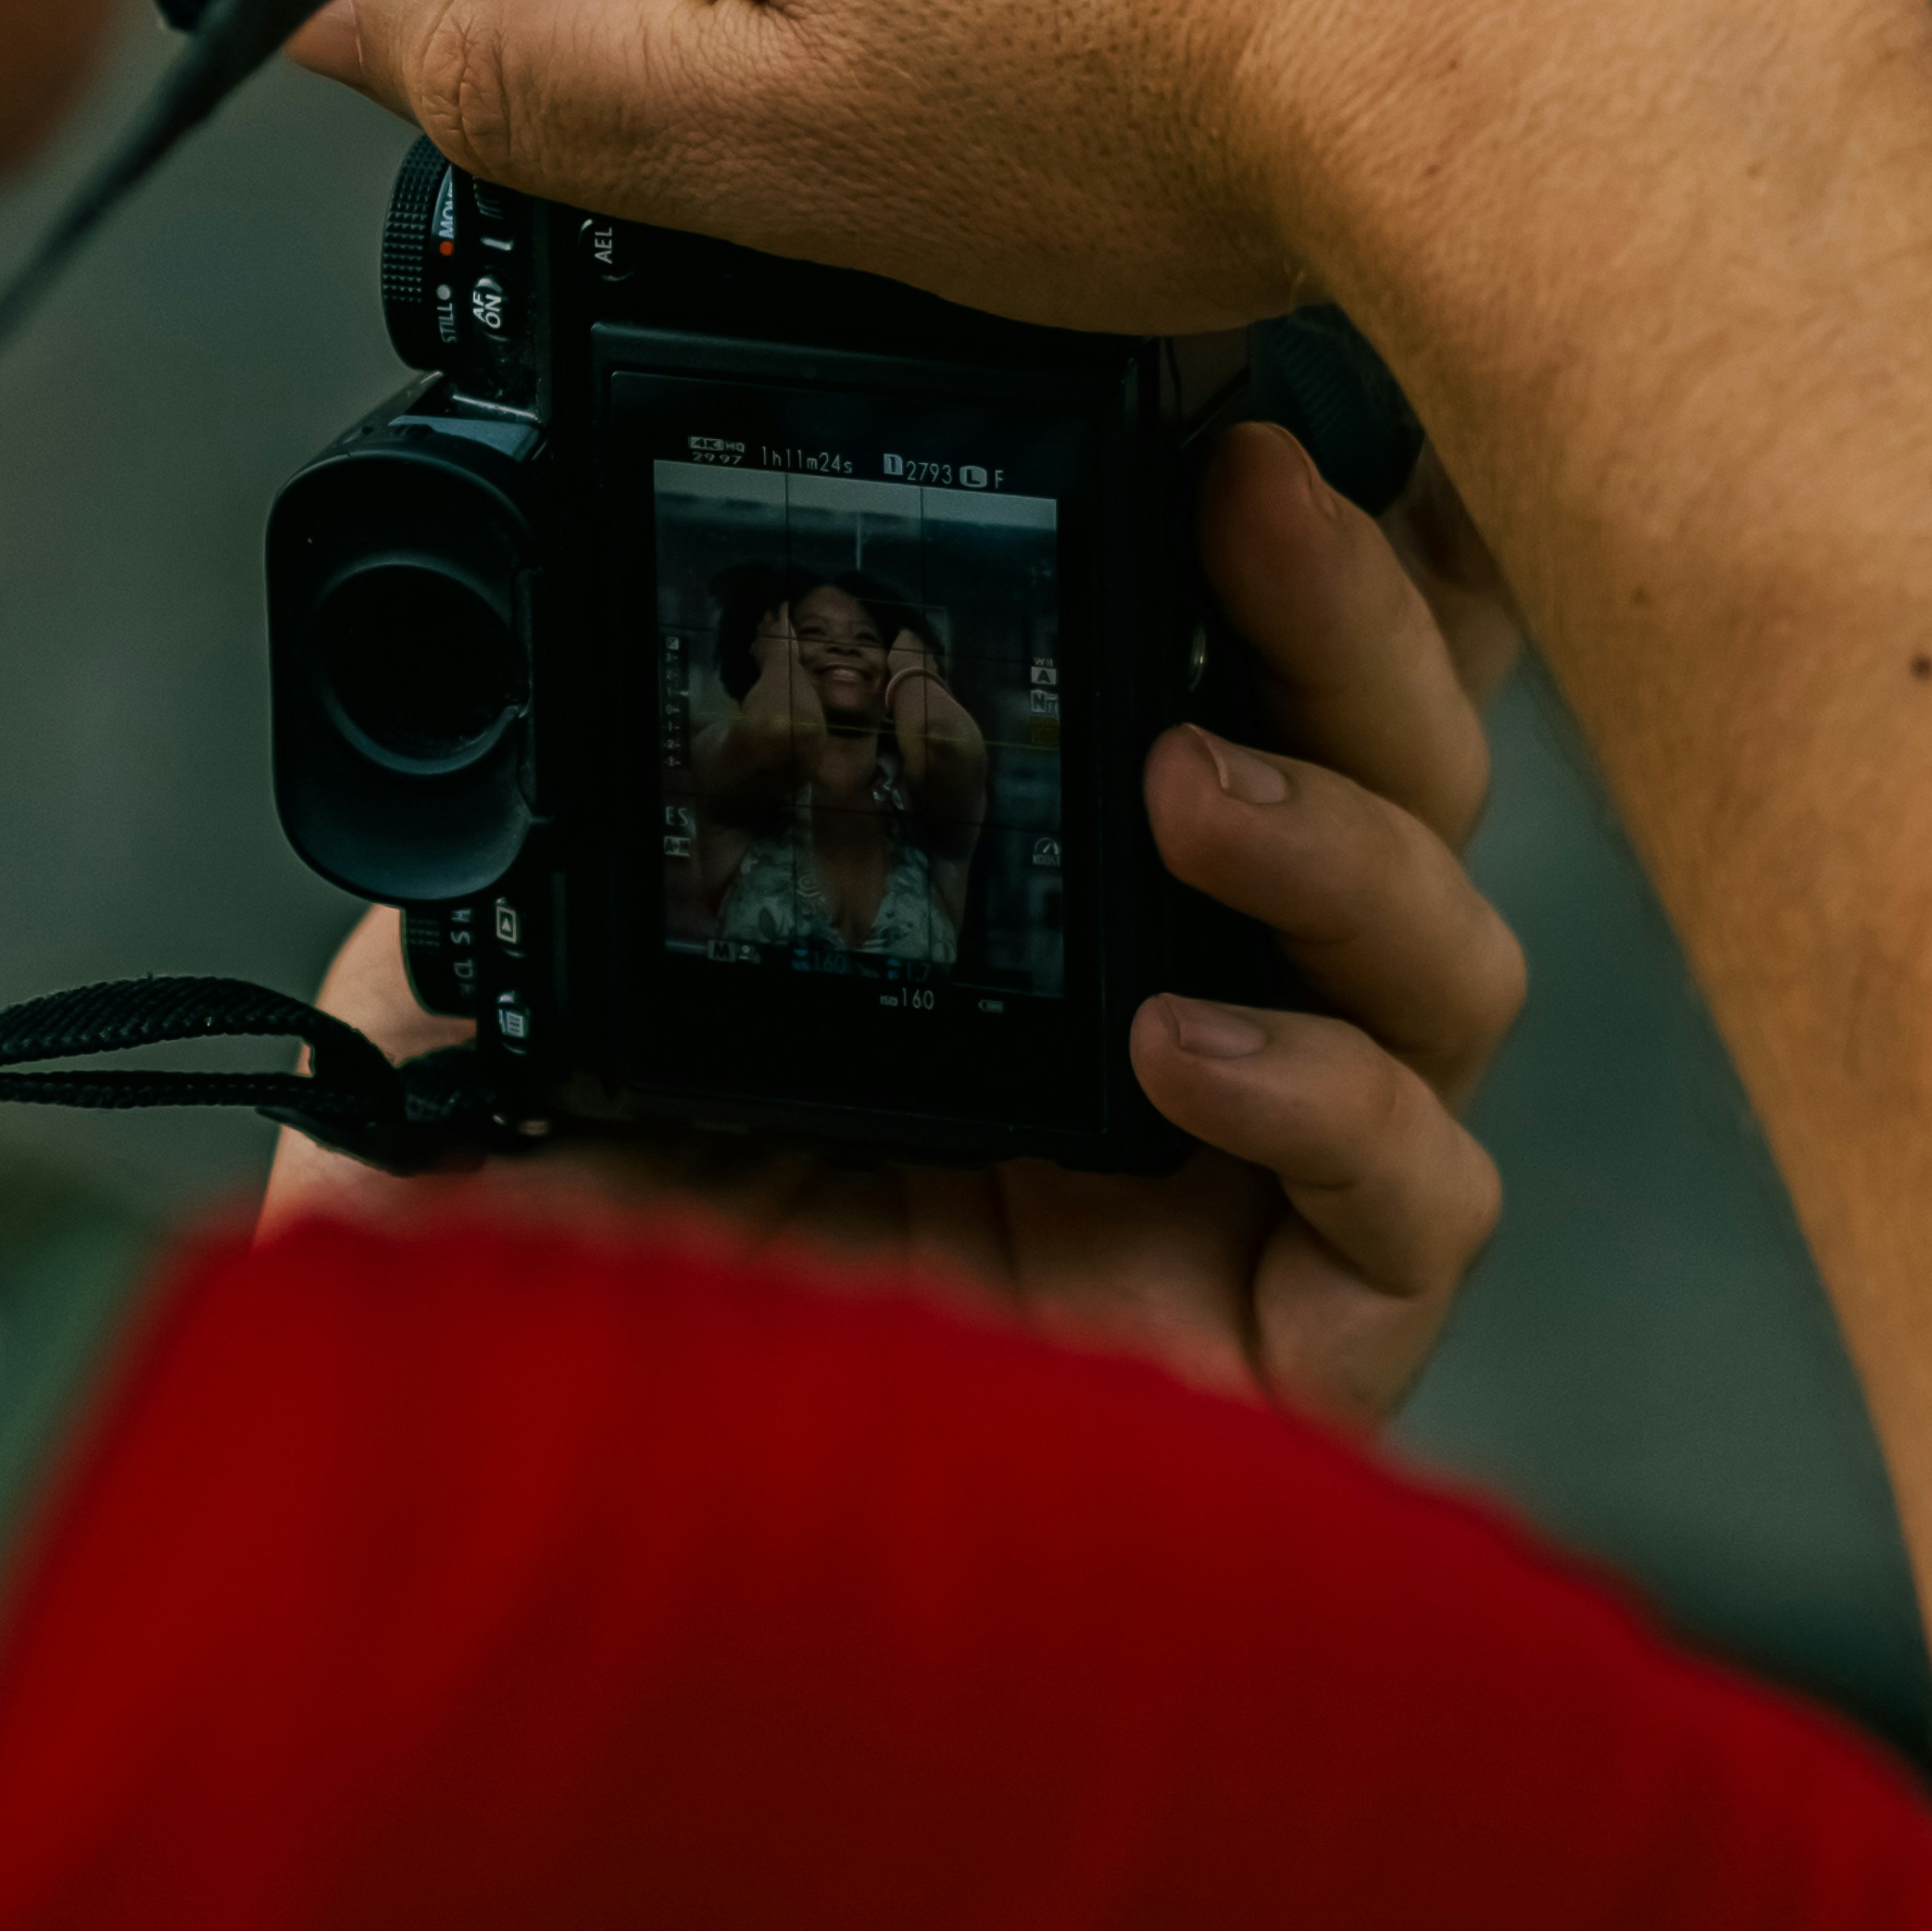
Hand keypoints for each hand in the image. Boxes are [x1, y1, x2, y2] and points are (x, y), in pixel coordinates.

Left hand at [263, 420, 1524, 1438]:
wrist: (478, 1546)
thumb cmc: (518, 1263)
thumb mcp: (525, 951)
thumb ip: (594, 776)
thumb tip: (593, 582)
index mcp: (1039, 900)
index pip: (1241, 683)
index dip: (1311, 542)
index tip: (1244, 384)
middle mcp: (1175, 1018)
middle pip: (1401, 782)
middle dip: (1357, 615)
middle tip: (1247, 492)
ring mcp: (1234, 1194)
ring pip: (1453, 971)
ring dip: (1347, 838)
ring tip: (1181, 785)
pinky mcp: (1268, 1367)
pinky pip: (1416, 1218)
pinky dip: (1340, 1106)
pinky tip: (1179, 1056)